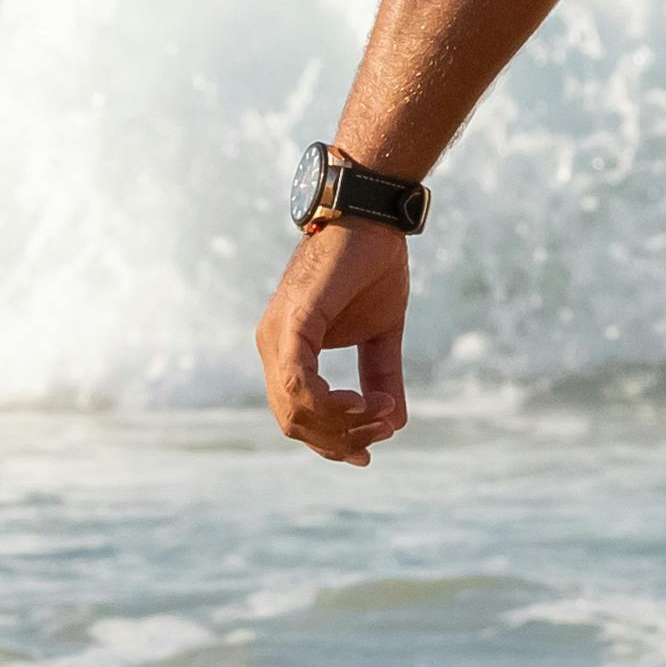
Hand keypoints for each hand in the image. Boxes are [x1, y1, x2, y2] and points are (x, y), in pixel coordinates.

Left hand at [256, 217, 411, 464]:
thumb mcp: (381, 334)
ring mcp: (277, 335)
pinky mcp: (293, 322)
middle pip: (293, 422)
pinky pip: (299, 382)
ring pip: (295, 410)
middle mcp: (271, 346)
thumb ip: (381, 376)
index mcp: (286, 350)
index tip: (370, 449)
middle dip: (340, 439)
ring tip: (380, 414)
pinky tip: (361, 404)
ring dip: (343, 425)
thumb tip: (394, 425)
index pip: (296, 415)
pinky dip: (330, 403)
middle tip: (381, 431)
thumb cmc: (371, 267)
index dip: (331, 441)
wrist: (370, 217)